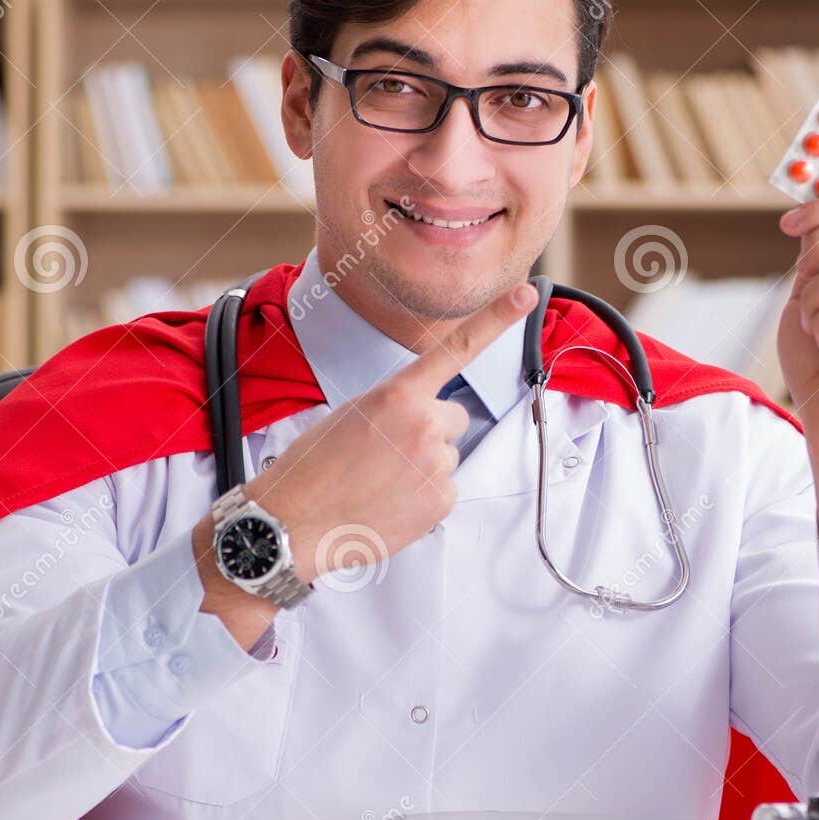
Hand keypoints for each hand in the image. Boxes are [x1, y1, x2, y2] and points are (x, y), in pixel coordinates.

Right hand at [197, 279, 538, 619]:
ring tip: (379, 482)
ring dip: (422, 466)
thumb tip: (423, 419)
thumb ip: (396, 405)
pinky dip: (422, 497)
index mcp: (398, 395)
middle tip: (386, 454)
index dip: (496, 319)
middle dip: (429, 431)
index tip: (526, 296)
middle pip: (453, 418)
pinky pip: (443, 490)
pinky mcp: (442, 501)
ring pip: (446, 456)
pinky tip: (388, 503)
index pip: (456, 348)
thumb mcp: (351, 413)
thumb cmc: (311, 468)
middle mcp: (425, 425)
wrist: (292, 523)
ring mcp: (438, 465)